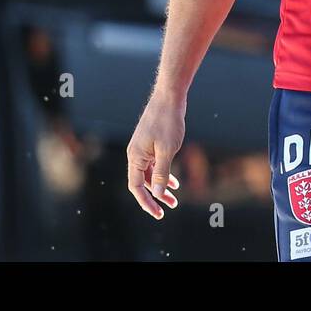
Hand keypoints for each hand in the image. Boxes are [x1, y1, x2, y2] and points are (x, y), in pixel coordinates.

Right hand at [126, 92, 183, 218]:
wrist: (169, 98)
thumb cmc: (168, 121)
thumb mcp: (167, 150)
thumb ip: (162, 173)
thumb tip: (159, 195)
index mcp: (135, 157)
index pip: (136, 186)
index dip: (146, 202)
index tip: (158, 213)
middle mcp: (135, 154)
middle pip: (143, 183)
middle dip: (156, 197)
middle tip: (170, 207)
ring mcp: (143, 149)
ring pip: (150, 175)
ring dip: (161, 187)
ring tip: (174, 200)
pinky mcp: (151, 144)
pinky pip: (154, 165)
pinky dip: (163, 175)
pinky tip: (174, 182)